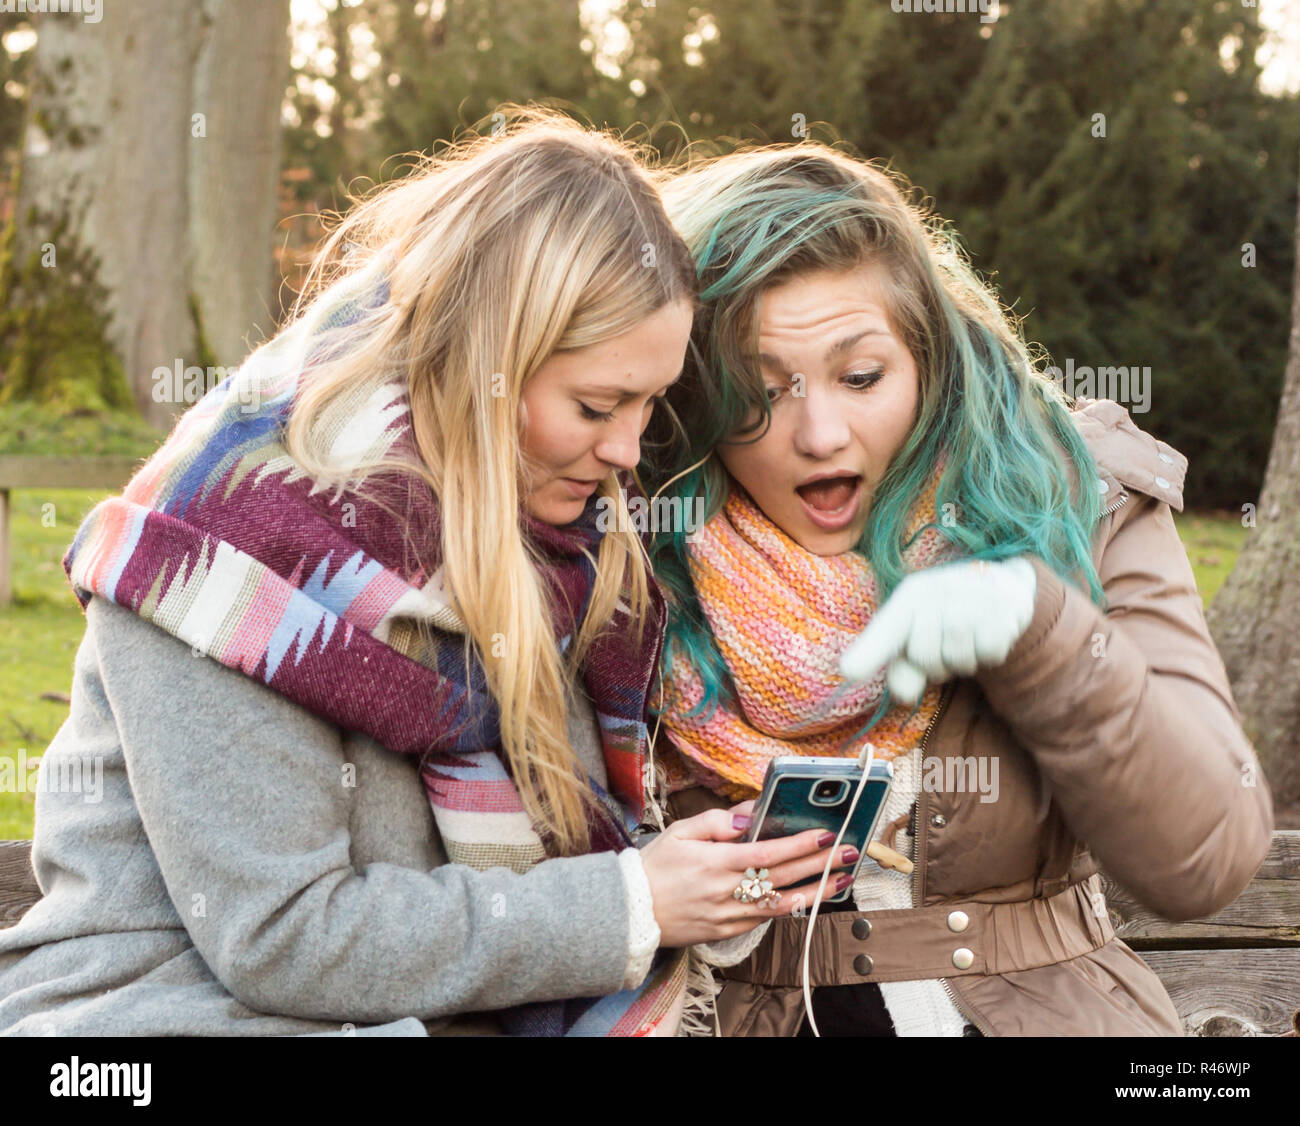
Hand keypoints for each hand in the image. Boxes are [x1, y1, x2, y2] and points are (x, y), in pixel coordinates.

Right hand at [639, 801, 858, 946]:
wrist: (631, 911)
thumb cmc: (655, 867)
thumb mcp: (680, 832)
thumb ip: (716, 821)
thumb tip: (749, 815)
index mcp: (716, 863)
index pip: (768, 853)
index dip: (800, 844)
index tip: (824, 834)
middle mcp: (727, 891)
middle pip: (784, 878)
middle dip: (821, 864)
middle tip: (849, 853)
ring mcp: (729, 916)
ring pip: (781, 905)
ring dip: (816, 892)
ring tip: (842, 880)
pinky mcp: (726, 932)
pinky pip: (764, 919)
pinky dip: (789, 907)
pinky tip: (808, 896)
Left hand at [839, 556, 1036, 703]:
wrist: (1003, 586)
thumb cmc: (949, 617)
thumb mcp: (920, 636)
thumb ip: (903, 667)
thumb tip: (903, 694)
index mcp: (910, 596)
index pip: (887, 628)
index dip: (868, 652)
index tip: (848, 671)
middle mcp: (937, 590)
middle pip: (924, 657)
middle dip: (937, 664)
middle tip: (948, 644)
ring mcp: (971, 597)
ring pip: (958, 659)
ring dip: (965, 661)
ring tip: (970, 638)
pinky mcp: (1002, 608)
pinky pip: (989, 655)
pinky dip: (990, 655)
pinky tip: (991, 633)